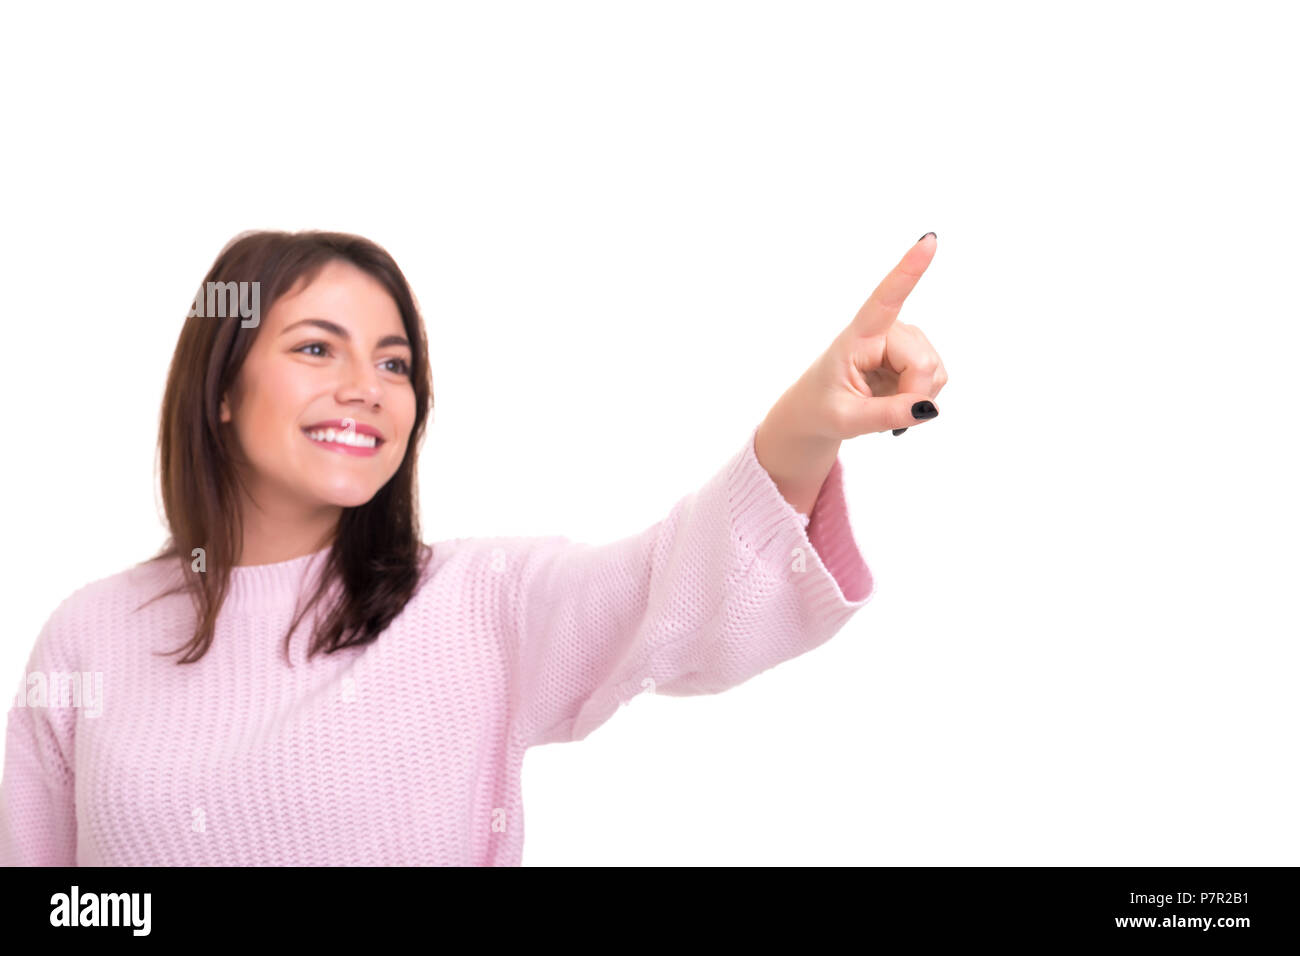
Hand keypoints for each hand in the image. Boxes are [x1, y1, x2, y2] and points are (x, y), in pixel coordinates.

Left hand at [780, 232, 948, 440]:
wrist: (818, 412)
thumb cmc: (822, 407)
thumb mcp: (845, 420)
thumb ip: (886, 415)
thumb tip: (928, 408)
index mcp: (857, 337)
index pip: (885, 299)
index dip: (909, 270)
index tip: (929, 240)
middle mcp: (885, 331)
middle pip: (922, 362)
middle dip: (913, 394)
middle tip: (885, 415)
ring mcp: (904, 340)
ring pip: (934, 370)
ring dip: (916, 396)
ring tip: (883, 402)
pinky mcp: (916, 354)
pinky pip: (937, 379)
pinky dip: (922, 397)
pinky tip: (897, 398)